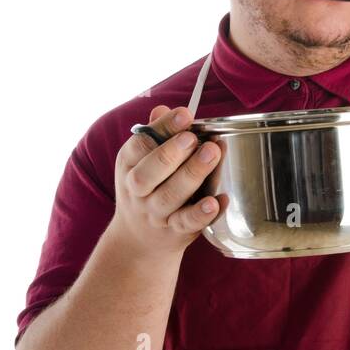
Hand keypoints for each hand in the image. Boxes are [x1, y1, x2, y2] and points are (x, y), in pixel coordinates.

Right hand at [107, 105, 227, 258]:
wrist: (138, 240)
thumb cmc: (148, 188)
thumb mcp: (143, 161)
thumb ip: (156, 135)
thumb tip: (163, 109)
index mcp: (130, 165)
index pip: (140, 144)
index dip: (162, 128)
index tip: (185, 114)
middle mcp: (138, 190)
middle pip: (148, 174)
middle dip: (171, 154)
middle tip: (193, 138)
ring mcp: (156, 213)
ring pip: (170, 197)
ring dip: (192, 174)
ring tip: (213, 153)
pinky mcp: (175, 232)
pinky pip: (188, 223)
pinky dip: (204, 213)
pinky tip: (219, 199)